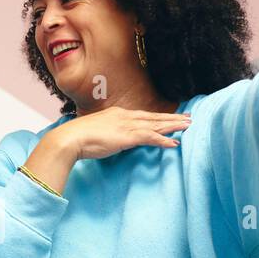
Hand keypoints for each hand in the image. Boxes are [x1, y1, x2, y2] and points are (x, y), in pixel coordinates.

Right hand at [58, 106, 192, 161]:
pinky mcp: (127, 136)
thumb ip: (107, 134)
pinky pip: (150, 137)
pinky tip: (174, 143)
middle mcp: (125, 116)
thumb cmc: (77, 138)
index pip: (143, 115)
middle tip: (188, 118)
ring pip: (156, 125)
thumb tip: (113, 141)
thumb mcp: (95, 133)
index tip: (171, 117)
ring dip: (173, 126)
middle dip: (172, 118)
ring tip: (188, 126)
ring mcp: (127, 125)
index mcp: (117, 114)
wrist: (70, 138)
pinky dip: (163, 140)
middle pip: (154, 117)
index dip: (158, 116)